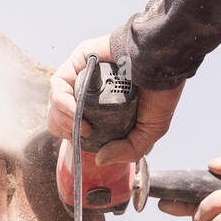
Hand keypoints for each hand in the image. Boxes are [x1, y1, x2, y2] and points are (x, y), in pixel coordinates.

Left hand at [47, 33, 184, 165]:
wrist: (165, 62)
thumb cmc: (162, 91)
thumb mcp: (150, 130)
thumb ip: (128, 150)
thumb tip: (98, 160)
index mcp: (103, 105)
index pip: (74, 123)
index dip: (73, 135)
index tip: (86, 141)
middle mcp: (91, 89)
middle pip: (60, 113)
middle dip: (64, 129)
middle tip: (83, 134)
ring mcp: (84, 74)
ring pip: (55, 100)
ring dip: (62, 119)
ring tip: (81, 126)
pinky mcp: (79, 60)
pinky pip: (57, 83)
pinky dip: (62, 102)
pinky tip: (75, 112)